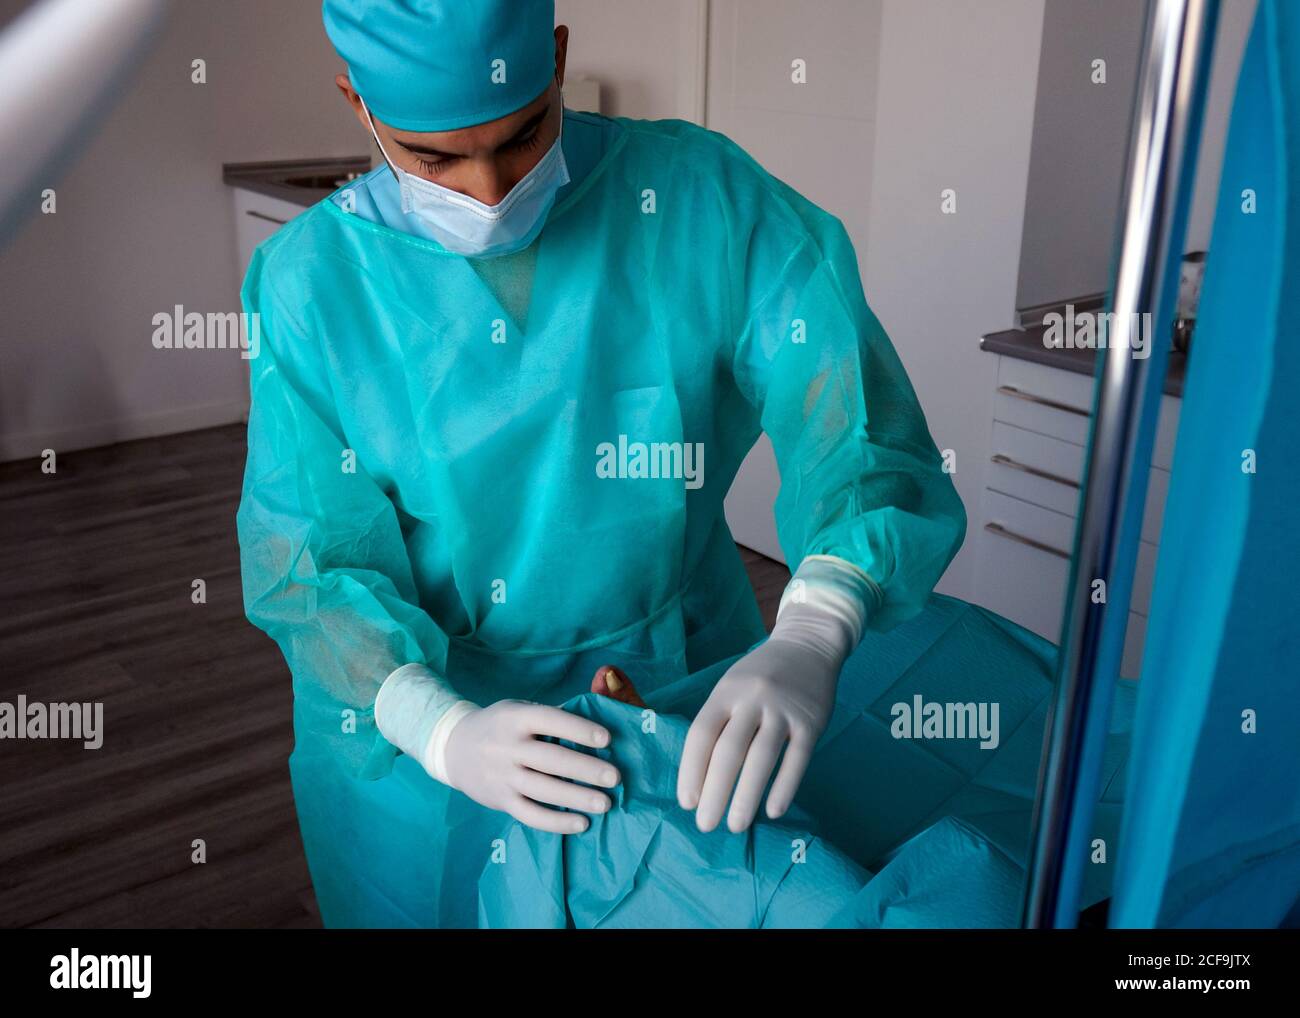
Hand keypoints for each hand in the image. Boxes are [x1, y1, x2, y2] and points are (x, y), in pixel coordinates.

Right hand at [443, 700, 621, 834]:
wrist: (452, 747)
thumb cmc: (498, 725)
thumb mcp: (517, 709)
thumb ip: (550, 716)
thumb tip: (594, 723)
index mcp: (514, 718)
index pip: (550, 721)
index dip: (578, 729)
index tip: (607, 738)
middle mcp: (507, 747)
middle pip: (550, 760)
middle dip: (585, 769)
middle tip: (615, 777)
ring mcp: (502, 776)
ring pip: (543, 790)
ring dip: (576, 798)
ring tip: (605, 803)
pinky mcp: (500, 801)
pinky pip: (530, 815)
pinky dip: (556, 822)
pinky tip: (582, 823)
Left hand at [676, 632, 839, 832]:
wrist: (808, 645)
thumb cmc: (760, 676)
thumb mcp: (731, 687)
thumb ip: (719, 723)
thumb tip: (700, 777)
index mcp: (725, 693)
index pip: (701, 734)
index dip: (691, 770)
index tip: (687, 802)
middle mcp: (752, 699)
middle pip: (729, 751)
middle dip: (715, 791)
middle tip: (706, 825)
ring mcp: (783, 709)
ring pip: (761, 758)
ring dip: (746, 796)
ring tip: (735, 825)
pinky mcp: (811, 720)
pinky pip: (797, 758)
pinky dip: (784, 786)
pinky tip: (773, 810)